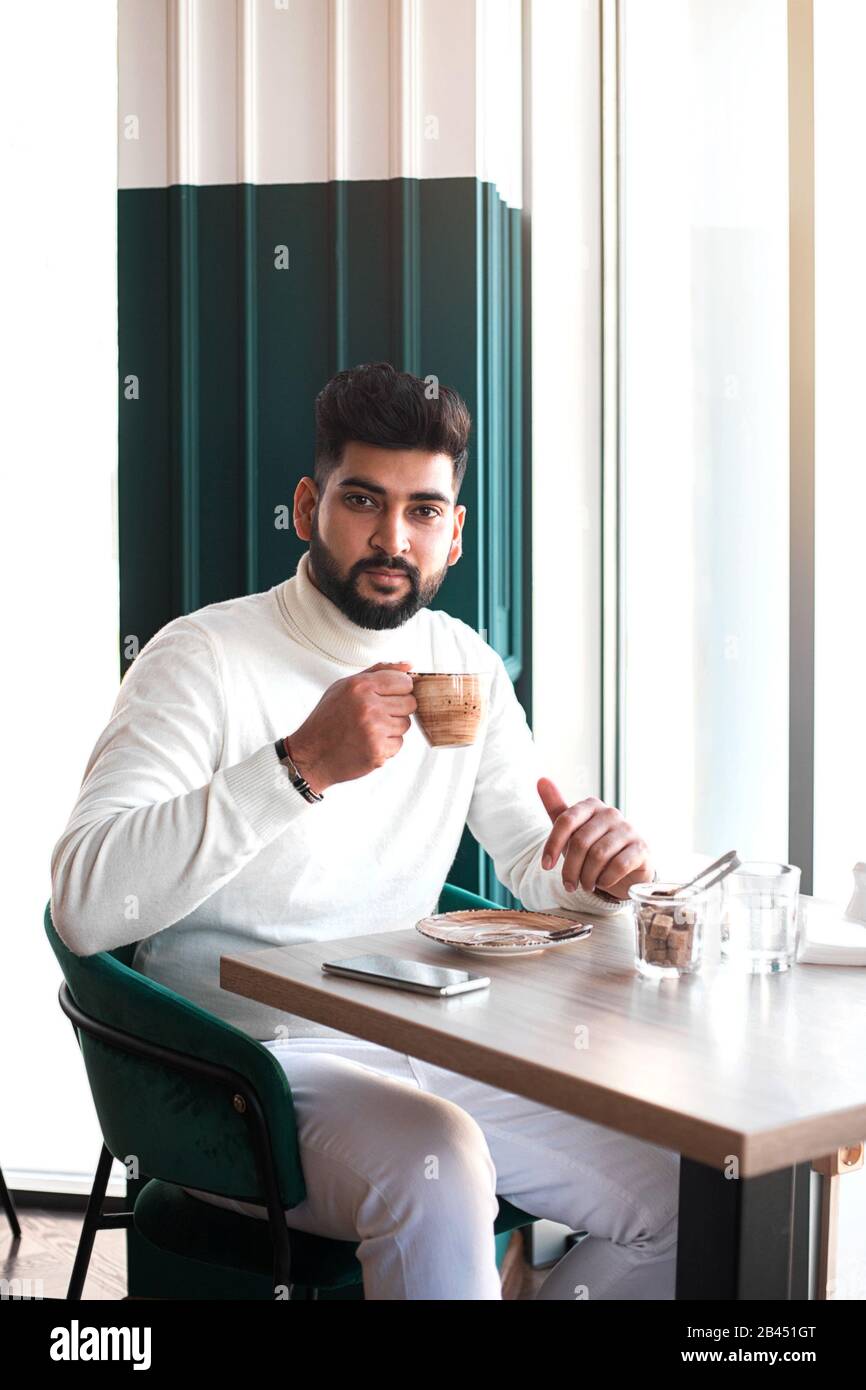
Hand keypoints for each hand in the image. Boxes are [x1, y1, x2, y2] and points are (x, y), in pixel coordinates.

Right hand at [287, 661, 417, 792]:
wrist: (310, 755)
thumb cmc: (327, 719)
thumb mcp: (344, 686)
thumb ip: (378, 671)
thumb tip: (409, 665)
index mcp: (360, 686)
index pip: (404, 681)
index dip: (400, 689)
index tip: (389, 696)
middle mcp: (368, 706)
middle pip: (410, 703)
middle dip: (397, 709)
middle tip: (376, 715)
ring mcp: (374, 730)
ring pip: (406, 724)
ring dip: (392, 728)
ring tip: (369, 730)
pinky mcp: (378, 751)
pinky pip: (398, 744)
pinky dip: (386, 745)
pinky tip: (367, 743)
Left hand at [537, 777, 653, 899]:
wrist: (627, 868)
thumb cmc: (594, 847)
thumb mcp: (572, 831)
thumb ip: (556, 807)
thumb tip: (541, 780)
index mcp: (591, 805)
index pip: (566, 821)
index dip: (552, 845)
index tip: (545, 866)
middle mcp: (610, 813)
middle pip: (580, 842)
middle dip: (570, 869)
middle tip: (569, 885)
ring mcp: (628, 829)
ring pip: (598, 855)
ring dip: (587, 876)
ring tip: (585, 885)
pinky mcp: (641, 847)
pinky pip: (618, 865)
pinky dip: (606, 879)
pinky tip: (603, 882)